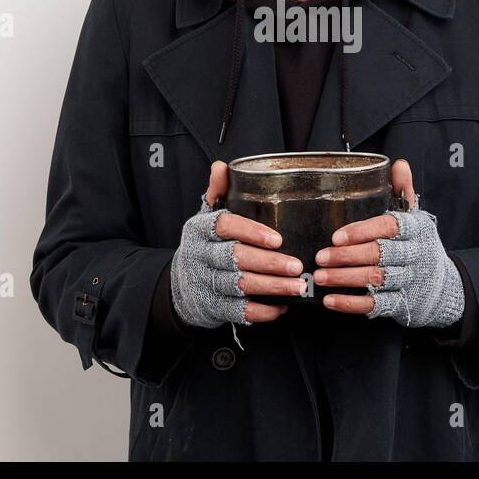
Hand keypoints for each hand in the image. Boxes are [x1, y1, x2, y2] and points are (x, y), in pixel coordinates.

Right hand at [170, 161, 305, 328]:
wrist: (181, 287)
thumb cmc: (205, 245)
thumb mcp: (207, 216)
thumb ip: (219, 192)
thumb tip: (221, 167)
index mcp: (201, 230)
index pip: (224, 226)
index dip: (251, 232)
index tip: (277, 238)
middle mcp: (201, 256)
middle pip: (236, 258)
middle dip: (269, 263)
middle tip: (296, 266)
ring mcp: (207, 283)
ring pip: (241, 286)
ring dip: (271, 287)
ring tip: (297, 286)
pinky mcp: (215, 307)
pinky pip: (240, 311)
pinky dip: (263, 311)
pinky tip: (283, 305)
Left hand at [312, 158, 464, 327]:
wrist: (443, 286)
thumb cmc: (419, 245)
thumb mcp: (415, 217)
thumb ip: (404, 192)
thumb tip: (399, 164)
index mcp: (415, 230)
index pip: (389, 227)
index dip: (362, 231)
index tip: (336, 236)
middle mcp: (413, 255)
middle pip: (379, 255)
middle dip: (346, 257)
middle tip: (320, 257)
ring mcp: (408, 281)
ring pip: (375, 280)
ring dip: (345, 279)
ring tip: (320, 276)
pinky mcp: (402, 304)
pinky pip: (375, 305)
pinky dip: (351, 304)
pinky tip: (330, 300)